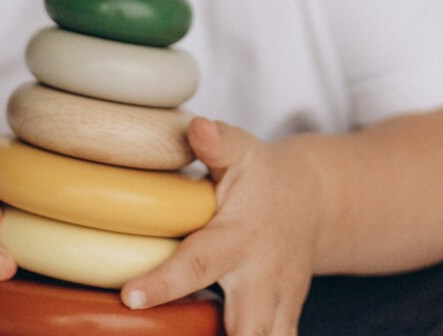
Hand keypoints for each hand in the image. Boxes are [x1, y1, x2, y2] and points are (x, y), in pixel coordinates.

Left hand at [121, 117, 322, 335]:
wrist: (312, 202)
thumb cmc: (263, 175)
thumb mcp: (242, 149)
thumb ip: (217, 142)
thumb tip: (196, 127)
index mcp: (239, 238)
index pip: (198, 263)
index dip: (164, 283)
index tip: (130, 297)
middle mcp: (260, 280)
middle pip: (246, 332)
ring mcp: (276, 307)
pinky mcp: (280, 324)